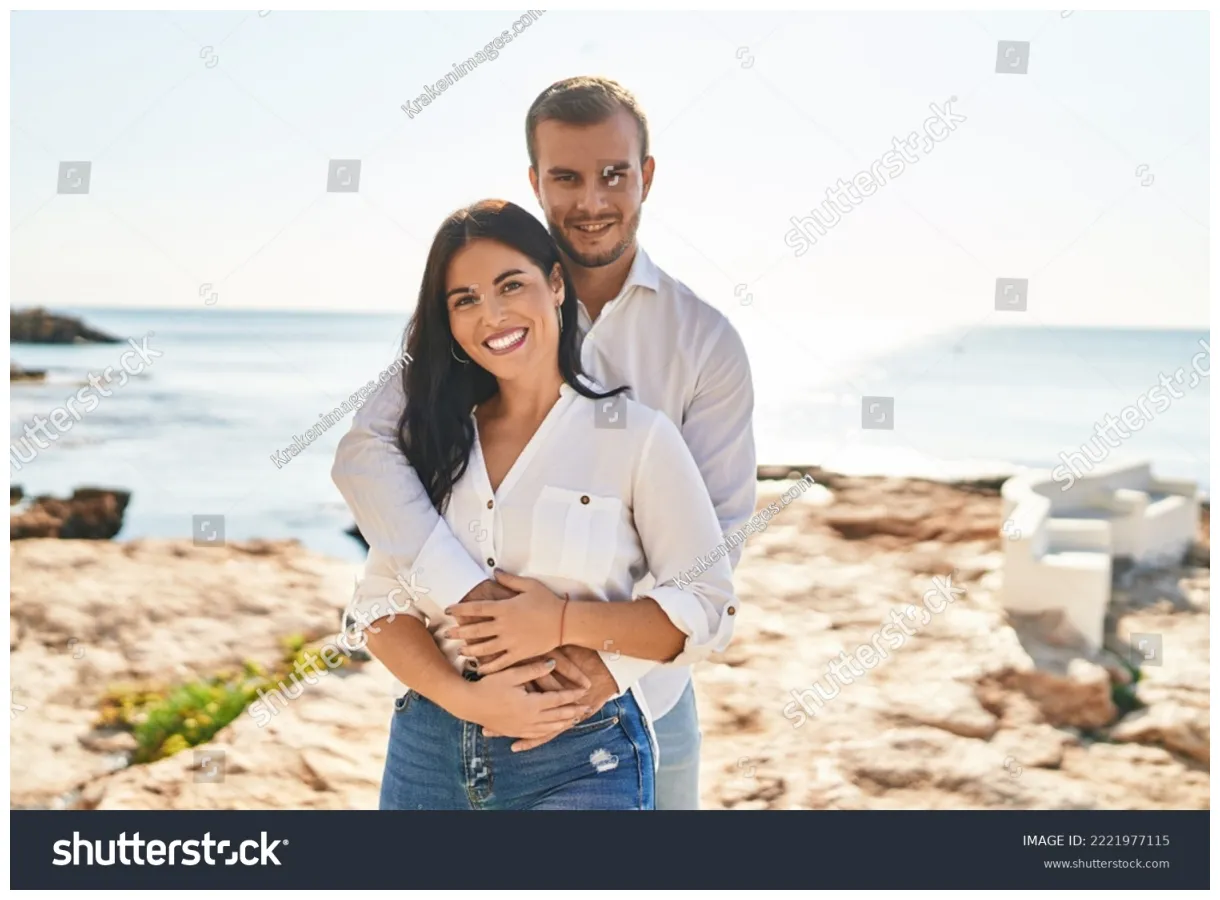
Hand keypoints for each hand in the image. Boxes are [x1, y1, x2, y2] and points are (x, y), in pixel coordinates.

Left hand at [444, 570, 564, 672]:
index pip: (476, 608)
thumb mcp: (529, 586)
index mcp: (505, 608)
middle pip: (475, 630)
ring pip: (484, 648)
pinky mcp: (519, 654)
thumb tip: (495, 571)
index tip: (448, 611)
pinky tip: (479, 669)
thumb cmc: (548, 601)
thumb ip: (509, 580)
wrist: (564, 622)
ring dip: (470, 649)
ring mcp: (510, 641)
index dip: (460, 609)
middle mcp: (504, 625)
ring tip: (460, 651)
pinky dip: (488, 666)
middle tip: (446, 634)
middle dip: (459, 632)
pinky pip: (500, 662)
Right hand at [483, 645, 619, 751]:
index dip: (572, 696)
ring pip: (548, 728)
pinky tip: (552, 730)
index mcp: (530, 704)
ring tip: (574, 720)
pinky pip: (535, 735)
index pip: (557, 700)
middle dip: (573, 712)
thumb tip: (553, 662)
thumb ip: (533, 669)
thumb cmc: (488, 685)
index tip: (584, 692)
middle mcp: (529, 719)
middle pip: (557, 716)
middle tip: (587, 709)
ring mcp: (521, 728)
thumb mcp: (511, 674)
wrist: (468, 704)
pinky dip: (547, 732)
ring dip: (562, 724)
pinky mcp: (513, 732)